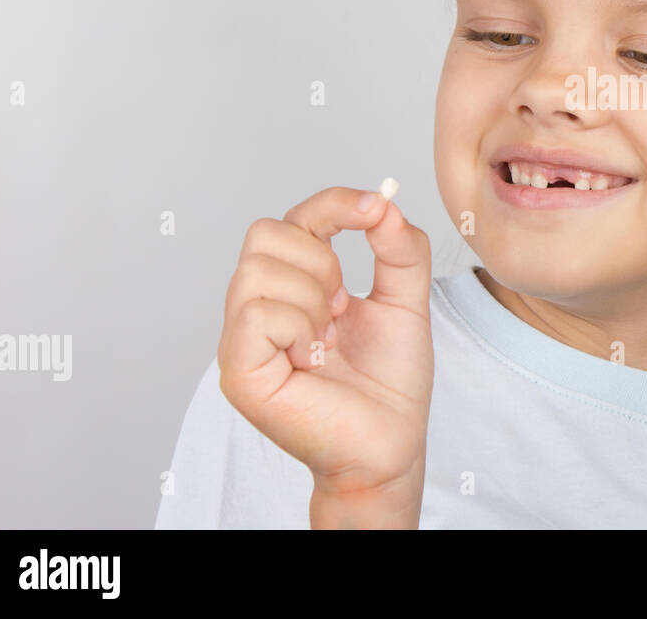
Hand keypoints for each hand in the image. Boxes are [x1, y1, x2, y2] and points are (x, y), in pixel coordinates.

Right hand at [217, 186, 432, 526]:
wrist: (392, 443)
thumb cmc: (391, 382)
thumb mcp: (407, 300)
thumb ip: (400, 249)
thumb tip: (383, 204)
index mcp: (294, 284)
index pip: (294, 219)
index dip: (332, 205)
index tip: (373, 210)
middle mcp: (260, 306)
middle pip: (264, 232)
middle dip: (320, 259)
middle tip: (343, 305)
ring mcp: (242, 339)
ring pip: (258, 270)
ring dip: (313, 299)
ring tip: (329, 339)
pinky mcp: (238, 370)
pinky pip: (256, 314)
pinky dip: (298, 327)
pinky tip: (314, 357)